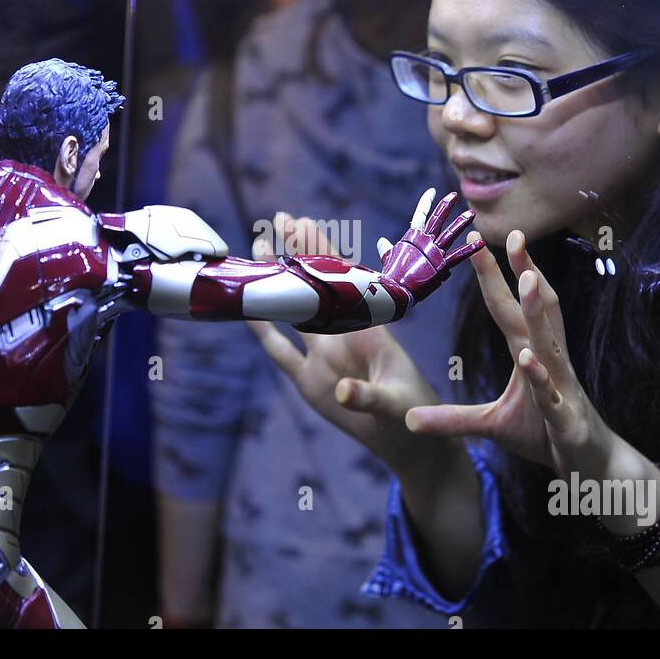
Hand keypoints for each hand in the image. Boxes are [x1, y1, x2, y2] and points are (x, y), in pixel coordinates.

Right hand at [248, 215, 445, 472]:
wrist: (407, 440)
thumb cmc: (412, 412)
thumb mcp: (394, 402)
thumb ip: (367, 397)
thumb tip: (341, 390)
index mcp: (368, 329)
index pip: (340, 281)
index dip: (322, 252)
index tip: (304, 223)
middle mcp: (342, 336)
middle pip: (314, 285)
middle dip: (297, 252)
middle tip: (278, 218)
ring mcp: (323, 357)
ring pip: (294, 310)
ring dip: (279, 281)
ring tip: (260, 247)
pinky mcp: (310, 382)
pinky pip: (281, 352)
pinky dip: (264, 331)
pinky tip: (246, 310)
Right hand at [377, 188, 483, 304]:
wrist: (395, 290)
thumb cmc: (390, 275)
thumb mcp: (387, 257)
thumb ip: (386, 248)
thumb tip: (382, 242)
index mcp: (412, 237)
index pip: (420, 214)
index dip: (426, 202)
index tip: (433, 191)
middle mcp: (424, 240)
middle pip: (437, 218)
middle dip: (446, 206)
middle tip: (454, 195)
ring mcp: (434, 251)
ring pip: (450, 233)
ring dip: (461, 223)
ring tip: (471, 213)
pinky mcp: (442, 264)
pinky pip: (459, 255)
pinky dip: (470, 249)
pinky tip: (481, 242)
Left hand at [405, 231, 612, 476]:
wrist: (589, 465)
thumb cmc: (546, 434)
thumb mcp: (492, 425)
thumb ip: (453, 419)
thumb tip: (410, 419)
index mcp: (530, 354)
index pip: (509, 308)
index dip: (495, 276)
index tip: (477, 241)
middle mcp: (548, 361)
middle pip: (536, 309)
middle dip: (526, 271)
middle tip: (515, 235)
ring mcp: (560, 386)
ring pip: (549, 341)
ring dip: (539, 310)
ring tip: (529, 278)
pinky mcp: (565, 417)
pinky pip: (552, 392)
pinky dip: (541, 375)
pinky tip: (529, 359)